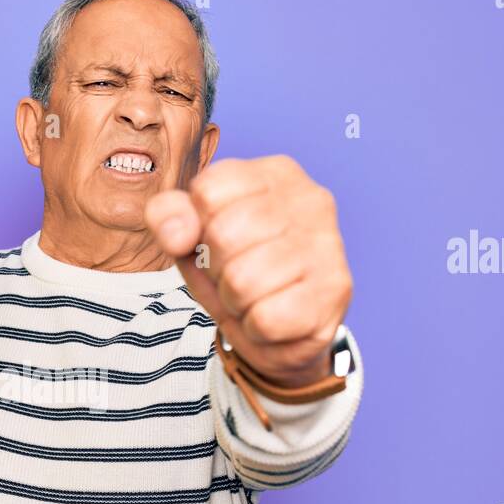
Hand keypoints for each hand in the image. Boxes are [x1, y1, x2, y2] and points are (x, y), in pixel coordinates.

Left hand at [145, 155, 352, 388]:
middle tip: (236, 276)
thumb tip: (177, 234)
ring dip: (235, 302)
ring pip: (242, 282)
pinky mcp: (335, 291)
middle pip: (223, 235)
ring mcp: (328, 244)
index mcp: (275, 173)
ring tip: (255, 298)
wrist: (283, 331)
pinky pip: (266, 319)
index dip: (198, 229)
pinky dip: (256, 328)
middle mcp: (310, 199)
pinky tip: (274, 317)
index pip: (207, 191)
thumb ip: (168, 217)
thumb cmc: (236, 270)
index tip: (217, 241)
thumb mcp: (191, 237)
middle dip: (216, 269)